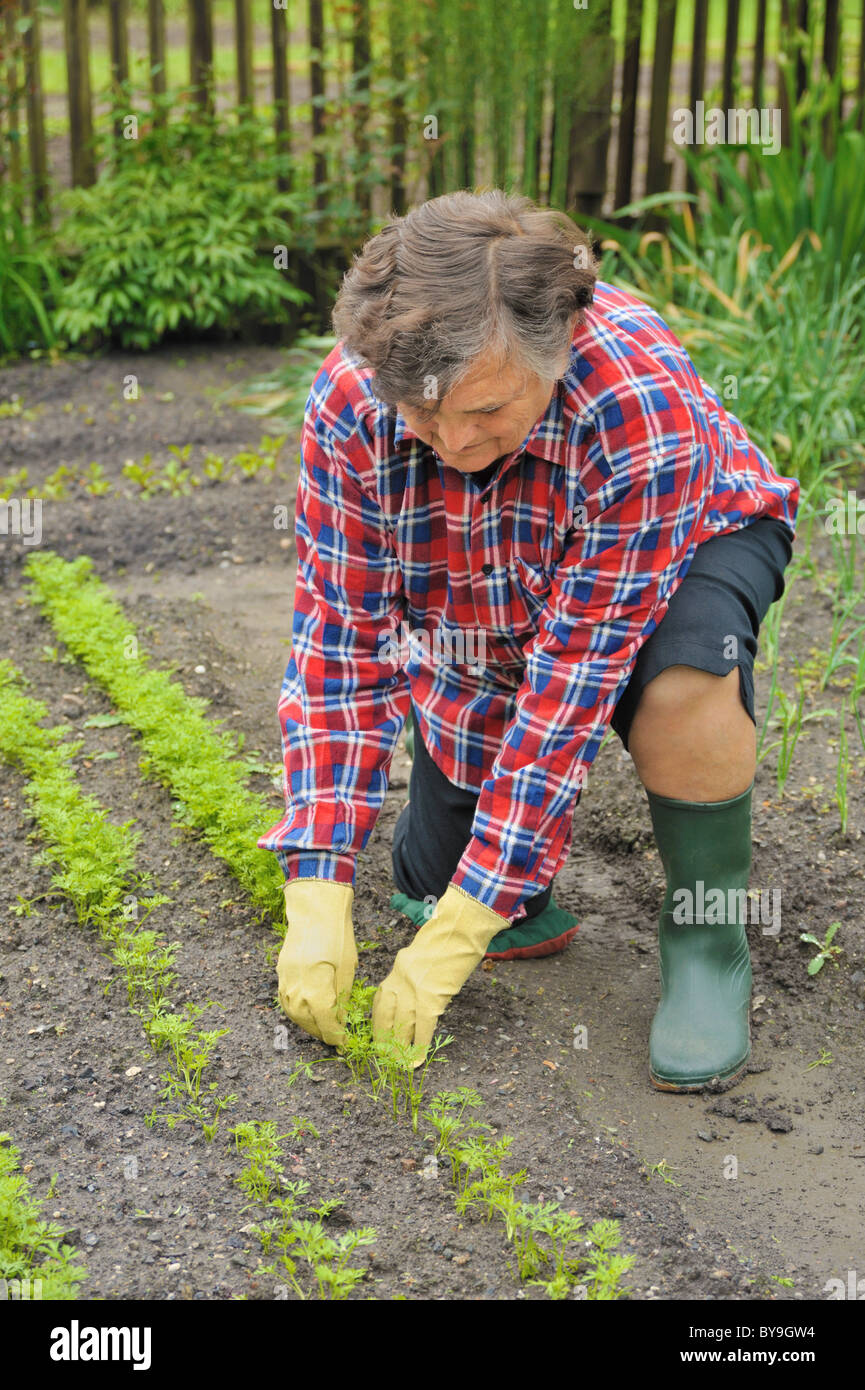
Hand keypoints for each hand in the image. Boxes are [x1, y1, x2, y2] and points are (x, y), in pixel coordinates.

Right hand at [277, 879, 357, 1045]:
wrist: (314, 911)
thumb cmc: (337, 936)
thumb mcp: (348, 969)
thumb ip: (342, 997)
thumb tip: (341, 1018)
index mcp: (316, 992)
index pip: (326, 1025)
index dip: (336, 1037)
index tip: (344, 1044)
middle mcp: (297, 991)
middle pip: (308, 1023)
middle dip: (322, 1033)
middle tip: (335, 1037)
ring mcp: (286, 982)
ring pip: (294, 1015)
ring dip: (308, 1025)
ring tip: (322, 1027)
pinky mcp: (281, 973)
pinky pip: (286, 1001)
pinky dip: (297, 1011)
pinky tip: (307, 1011)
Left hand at [372, 884, 508, 1061]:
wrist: (461, 928)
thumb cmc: (448, 937)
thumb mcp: (422, 955)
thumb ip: (413, 974)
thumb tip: (414, 996)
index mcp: (398, 968)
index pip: (380, 1000)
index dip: (378, 1023)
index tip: (378, 1037)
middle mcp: (400, 980)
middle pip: (386, 1016)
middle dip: (384, 1039)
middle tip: (385, 1057)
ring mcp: (414, 989)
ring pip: (402, 1026)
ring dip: (400, 1048)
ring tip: (400, 1064)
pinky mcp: (432, 997)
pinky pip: (423, 1028)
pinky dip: (420, 1046)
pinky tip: (418, 1060)